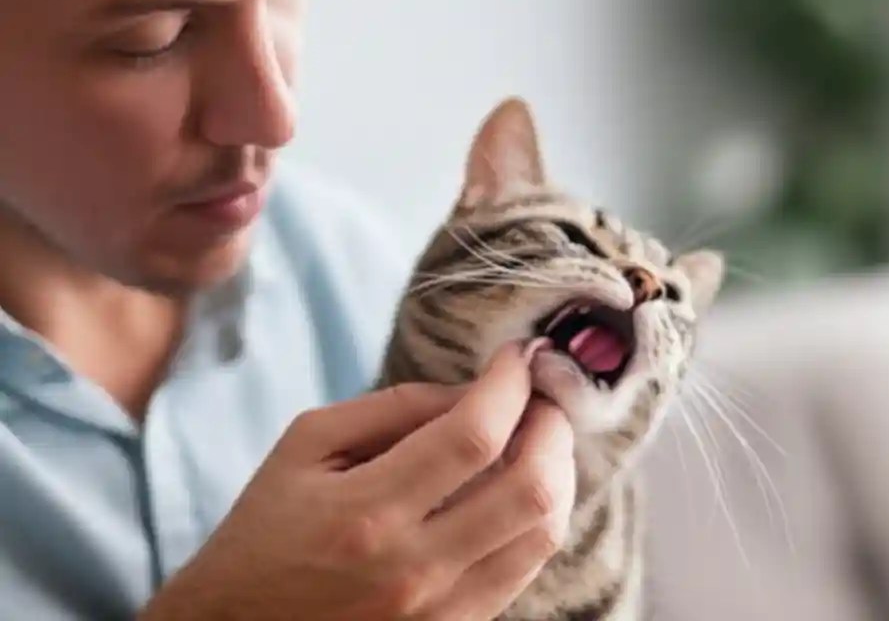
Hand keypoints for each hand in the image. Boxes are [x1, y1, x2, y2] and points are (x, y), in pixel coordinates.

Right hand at [139, 341, 575, 620]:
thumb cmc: (265, 532)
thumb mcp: (306, 446)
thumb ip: (393, 407)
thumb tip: (474, 389)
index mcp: (365, 512)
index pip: (473, 435)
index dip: (511, 384)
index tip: (519, 357)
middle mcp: (411, 569)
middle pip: (530, 489)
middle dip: (552, 427)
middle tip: (543, 397)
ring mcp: (438, 612)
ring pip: (542, 536)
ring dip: (558, 475)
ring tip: (539, 440)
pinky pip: (524, 571)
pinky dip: (537, 520)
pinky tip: (520, 490)